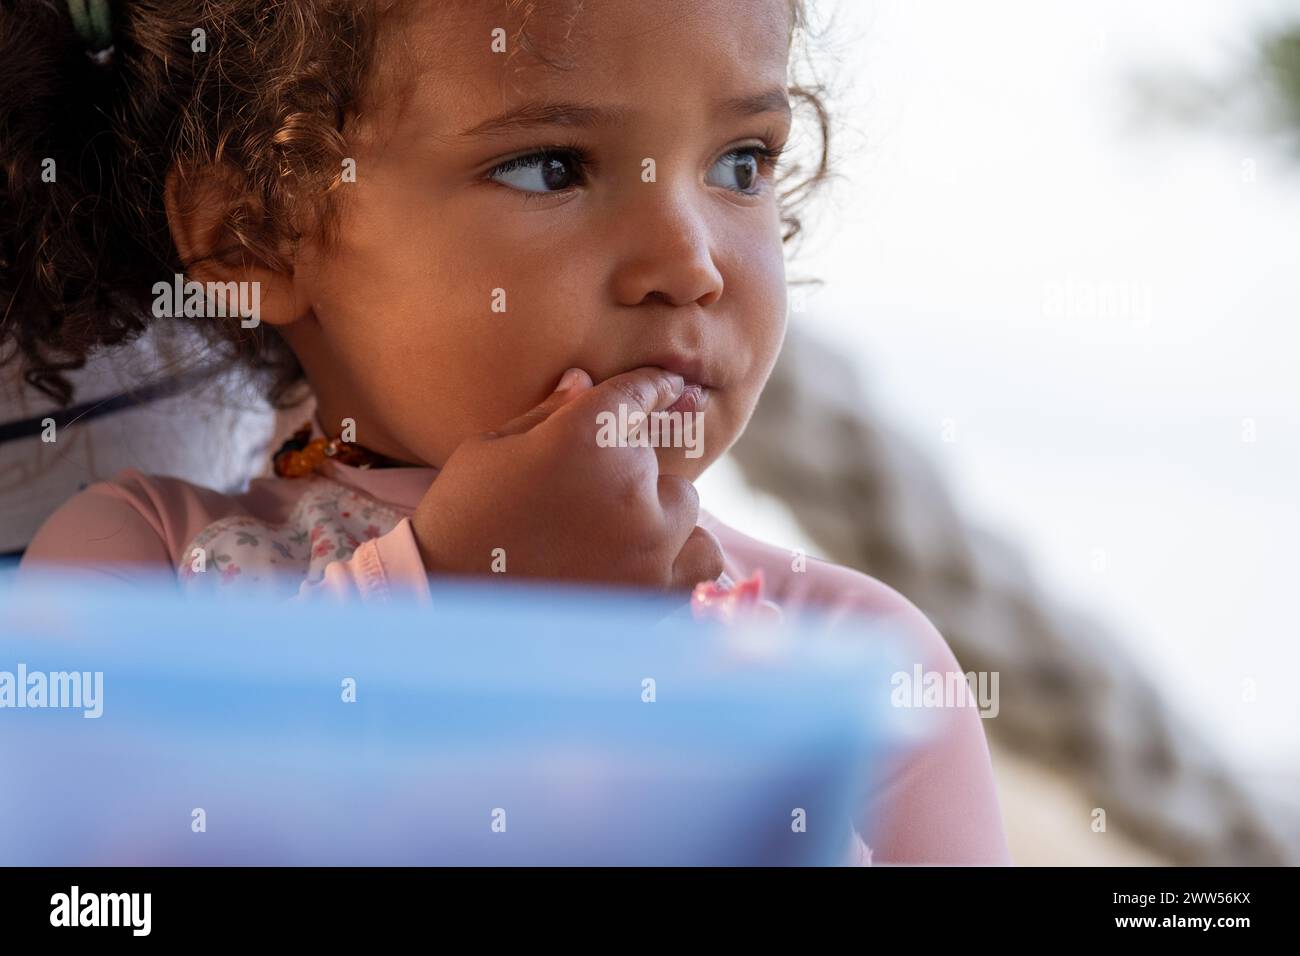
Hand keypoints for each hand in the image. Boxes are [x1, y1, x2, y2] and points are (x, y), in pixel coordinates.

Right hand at [410, 367, 724, 590]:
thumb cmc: (462, 515)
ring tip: (619, 532)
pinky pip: (701, 560)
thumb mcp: (492, 448)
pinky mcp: (655, 593)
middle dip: (630, 472)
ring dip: (661, 513)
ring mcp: (650, 544)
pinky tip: (646, 562)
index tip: (669, 386)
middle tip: (586, 497)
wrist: (449, 602)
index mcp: (587, 436)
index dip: (653, 387)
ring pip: (685, 508)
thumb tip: (583, 379)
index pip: (639, 394)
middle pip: (657, 461)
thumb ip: (549, 413)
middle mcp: (629, 486)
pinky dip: (680, 557)